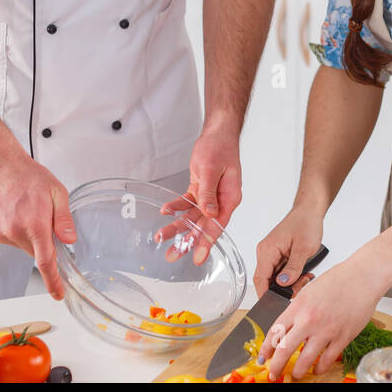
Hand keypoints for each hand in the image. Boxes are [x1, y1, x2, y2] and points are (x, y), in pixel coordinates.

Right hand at [0, 140, 75, 299]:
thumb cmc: (27, 176)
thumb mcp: (57, 193)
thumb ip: (63, 219)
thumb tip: (70, 240)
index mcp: (35, 224)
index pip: (45, 261)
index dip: (53, 280)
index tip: (58, 293)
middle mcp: (15, 232)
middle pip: (36, 252)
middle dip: (43, 243)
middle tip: (43, 219)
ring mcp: (0, 234)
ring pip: (23, 246)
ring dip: (28, 235)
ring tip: (25, 210)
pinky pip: (10, 240)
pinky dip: (15, 231)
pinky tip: (14, 213)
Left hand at [158, 127, 241, 264]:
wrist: (217, 134)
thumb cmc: (220, 148)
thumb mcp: (212, 169)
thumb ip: (209, 192)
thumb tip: (209, 213)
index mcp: (230, 197)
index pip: (218, 224)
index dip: (207, 241)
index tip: (198, 257)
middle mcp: (221, 201)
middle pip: (203, 225)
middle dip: (188, 241)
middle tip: (173, 254)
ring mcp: (210, 197)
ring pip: (192, 217)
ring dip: (178, 227)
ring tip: (162, 238)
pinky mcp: (200, 191)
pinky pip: (187, 204)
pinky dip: (176, 207)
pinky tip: (165, 211)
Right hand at [253, 206, 324, 298]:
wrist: (309, 211)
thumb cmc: (306, 223)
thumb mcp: (304, 248)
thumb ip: (293, 268)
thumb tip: (282, 283)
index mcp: (267, 250)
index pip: (260, 279)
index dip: (266, 295)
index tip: (275, 306)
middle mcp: (266, 252)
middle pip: (268, 281)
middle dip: (284, 289)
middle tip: (301, 285)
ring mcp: (271, 254)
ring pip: (275, 278)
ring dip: (290, 282)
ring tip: (306, 276)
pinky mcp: (277, 255)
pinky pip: (280, 272)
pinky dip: (291, 275)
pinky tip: (303, 272)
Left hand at [257, 260, 384, 379]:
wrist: (363, 277)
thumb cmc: (339, 280)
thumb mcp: (309, 291)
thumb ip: (297, 310)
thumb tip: (288, 328)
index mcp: (298, 306)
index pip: (275, 332)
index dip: (266, 349)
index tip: (262, 357)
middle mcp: (309, 319)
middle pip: (285, 350)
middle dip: (276, 366)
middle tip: (273, 373)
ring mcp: (326, 330)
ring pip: (305, 360)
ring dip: (298, 371)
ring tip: (296, 374)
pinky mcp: (343, 337)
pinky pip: (327, 360)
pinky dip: (320, 368)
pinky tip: (317, 369)